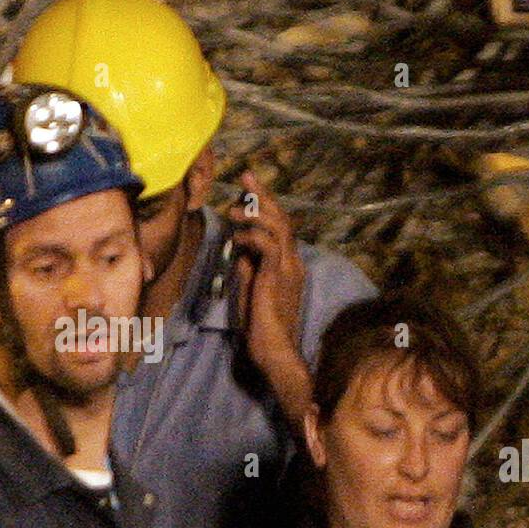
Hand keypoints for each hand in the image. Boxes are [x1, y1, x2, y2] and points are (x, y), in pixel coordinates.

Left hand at [231, 170, 306, 375]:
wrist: (273, 350)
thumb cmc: (261, 326)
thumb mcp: (251, 291)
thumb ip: (250, 269)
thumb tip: (242, 252)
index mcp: (290, 267)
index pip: (282, 228)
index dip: (266, 207)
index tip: (249, 191)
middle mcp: (293, 264)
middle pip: (284, 220)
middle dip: (264, 196)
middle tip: (247, 177)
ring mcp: (288, 269)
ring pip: (279, 227)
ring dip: (254, 214)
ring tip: (234, 211)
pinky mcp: (277, 276)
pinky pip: (268, 245)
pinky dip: (251, 236)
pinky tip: (237, 238)